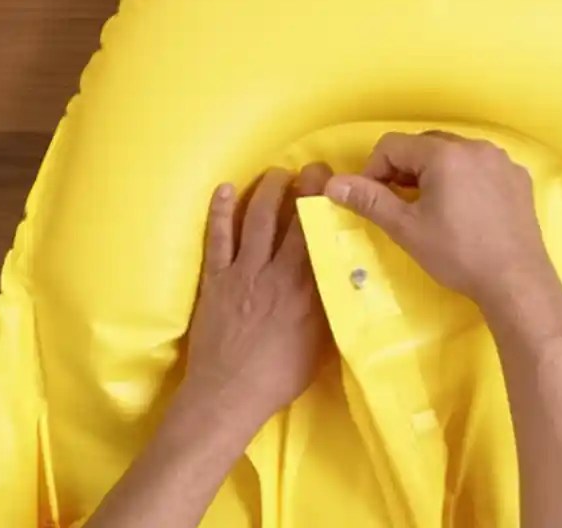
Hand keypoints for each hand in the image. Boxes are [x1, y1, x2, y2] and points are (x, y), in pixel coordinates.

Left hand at [182, 164, 333, 425]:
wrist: (229, 393)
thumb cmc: (280, 376)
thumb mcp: (321, 343)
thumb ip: (330, 306)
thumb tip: (346, 280)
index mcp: (307, 289)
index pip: (320, 236)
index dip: (327, 205)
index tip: (337, 184)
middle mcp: (277, 273)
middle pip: (291, 219)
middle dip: (304, 187)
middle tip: (314, 167)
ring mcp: (243, 273)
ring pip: (257, 219)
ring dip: (267, 190)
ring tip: (277, 172)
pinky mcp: (216, 279)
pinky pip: (218, 237)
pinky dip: (222, 211)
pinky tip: (226, 190)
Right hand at [324, 132, 560, 314]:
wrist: (516, 281)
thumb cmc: (457, 254)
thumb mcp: (406, 228)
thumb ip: (369, 200)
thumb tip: (333, 184)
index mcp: (444, 154)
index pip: (393, 145)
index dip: (374, 170)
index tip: (375, 200)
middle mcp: (475, 147)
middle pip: (424, 146)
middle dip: (405, 169)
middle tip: (400, 204)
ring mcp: (502, 161)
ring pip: (455, 155)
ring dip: (435, 173)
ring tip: (432, 208)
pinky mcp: (519, 179)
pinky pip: (482, 167)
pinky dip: (466, 180)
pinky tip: (466, 211)